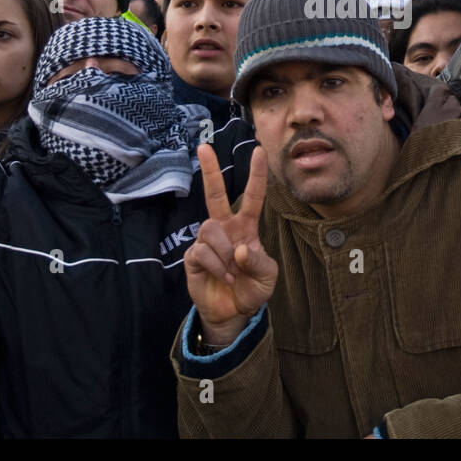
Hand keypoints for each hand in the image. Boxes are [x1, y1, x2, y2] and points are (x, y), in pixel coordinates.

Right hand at [185, 144, 277, 347]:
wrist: (233, 313)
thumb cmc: (252, 289)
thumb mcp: (267, 276)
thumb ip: (258, 261)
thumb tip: (239, 248)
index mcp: (246, 227)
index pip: (252, 197)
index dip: (256, 175)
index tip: (259, 151)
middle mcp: (225, 228)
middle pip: (215, 194)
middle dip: (210, 170)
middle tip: (204, 147)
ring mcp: (207, 241)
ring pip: (211, 229)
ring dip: (224, 253)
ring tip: (232, 272)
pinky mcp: (193, 256)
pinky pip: (202, 251)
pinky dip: (217, 267)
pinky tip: (223, 278)